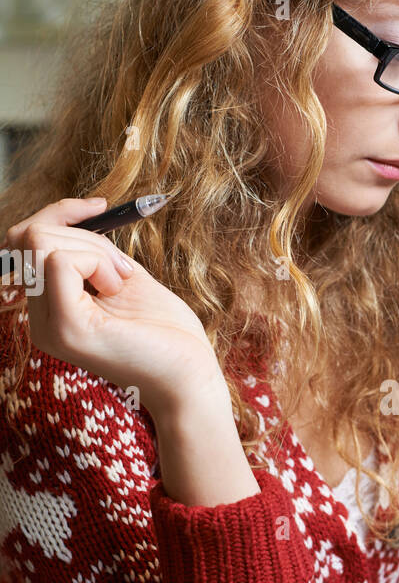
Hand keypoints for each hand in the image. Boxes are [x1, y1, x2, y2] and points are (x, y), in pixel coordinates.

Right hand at [5, 197, 224, 418]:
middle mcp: (38, 320)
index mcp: (49, 309)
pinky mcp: (65, 328)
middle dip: (82, 231)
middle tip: (123, 267)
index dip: (59, 213)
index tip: (100, 208)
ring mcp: (47, 325)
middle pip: (27, 236)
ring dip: (94, 248)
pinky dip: (96, 261)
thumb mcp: (122, 277)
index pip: (23, 242)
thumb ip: (91, 252)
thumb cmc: (166, 332)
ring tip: (122, 281)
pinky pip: (60, 261)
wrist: (190, 375)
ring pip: (39, 242)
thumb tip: (73, 213)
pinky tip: (118, 288)